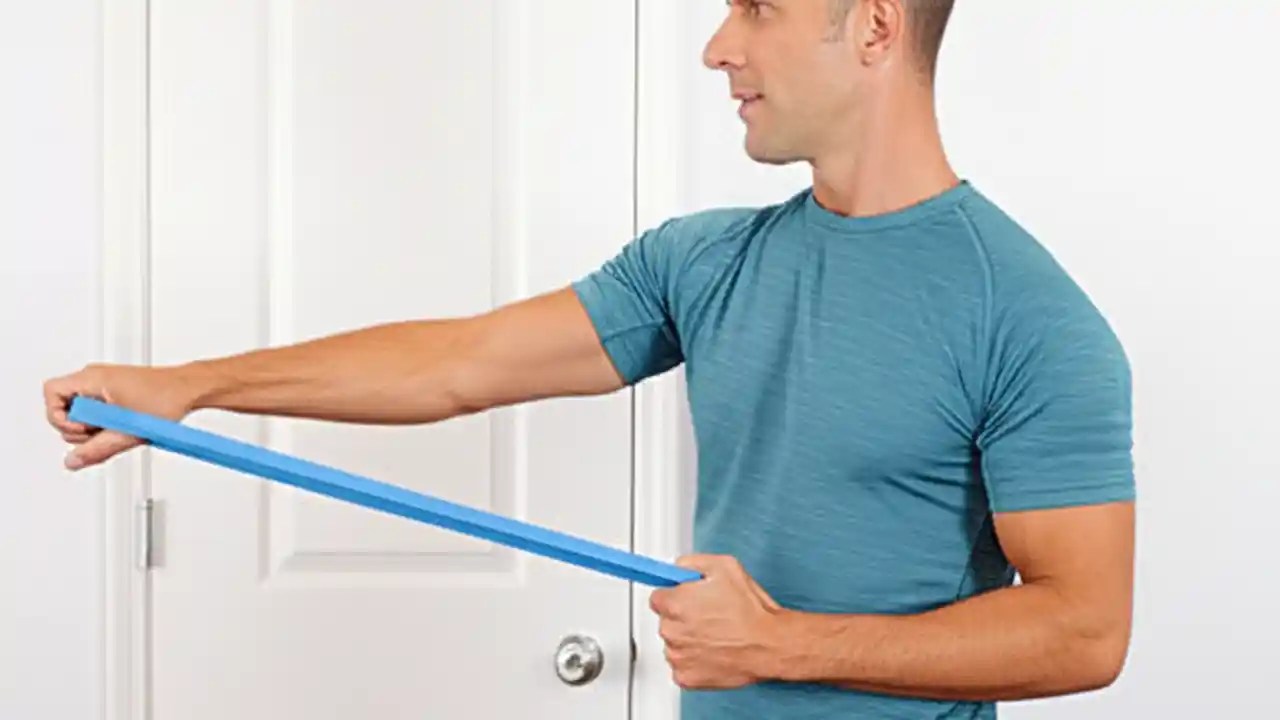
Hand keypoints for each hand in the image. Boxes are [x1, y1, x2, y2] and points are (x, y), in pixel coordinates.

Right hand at [43, 362, 206, 469]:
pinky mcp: (112, 394)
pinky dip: (106, 425)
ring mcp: (102, 386)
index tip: (83, 429)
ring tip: (121, 428)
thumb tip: (73, 461)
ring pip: (81, 414)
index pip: (51, 392)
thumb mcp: (128, 430)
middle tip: (107, 431)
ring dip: (96, 429)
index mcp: (92, 377)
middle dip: (81, 428)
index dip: (60, 416)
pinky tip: (124, 427)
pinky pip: (96, 414)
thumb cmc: (167, 397)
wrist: (189, 389)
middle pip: (64, 408)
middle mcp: (94, 378)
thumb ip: (96, 449)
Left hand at [649, 554, 785, 689]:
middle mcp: (671, 631)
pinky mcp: (686, 677)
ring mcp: (677, 656)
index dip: (676, 596)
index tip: (688, 598)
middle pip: (666, 621)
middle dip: (683, 617)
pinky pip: (682, 666)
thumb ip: (692, 563)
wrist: (770, 644)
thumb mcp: (724, 566)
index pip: (658, 597)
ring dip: (688, 640)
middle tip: (710, 616)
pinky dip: (694, 661)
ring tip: (717, 636)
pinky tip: (714, 652)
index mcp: (675, 603)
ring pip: (674, 644)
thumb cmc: (751, 610)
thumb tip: (678, 568)